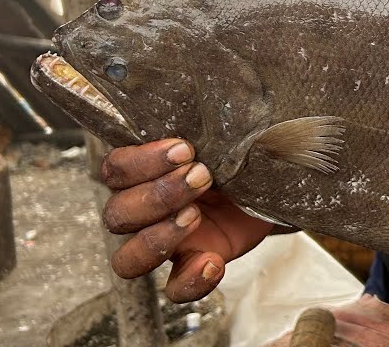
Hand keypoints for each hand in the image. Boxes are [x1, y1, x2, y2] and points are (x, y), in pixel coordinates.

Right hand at [100, 138, 274, 301]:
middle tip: (201, 177)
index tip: (183, 149)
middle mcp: (143, 209)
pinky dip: (189, 281)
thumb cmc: (238, 152)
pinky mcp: (191, 265)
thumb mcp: (224, 134)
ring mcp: (165, 242)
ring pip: (127, 259)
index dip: (140, 162)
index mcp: (144, 171)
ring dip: (157, 239)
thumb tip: (216, 100)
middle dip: (157, 196)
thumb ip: (206, 125)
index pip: (115, 169)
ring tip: (195, 216)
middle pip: (117, 215)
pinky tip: (213, 262)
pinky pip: (173, 289)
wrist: (274, 180)